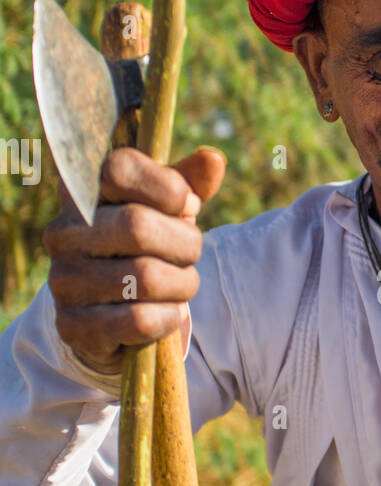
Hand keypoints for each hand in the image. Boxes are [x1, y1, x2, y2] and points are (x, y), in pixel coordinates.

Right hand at [44, 146, 225, 375]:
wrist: (109, 315)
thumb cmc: (143, 249)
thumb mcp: (165, 211)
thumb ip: (188, 183)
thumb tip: (213, 159)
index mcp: (82, 192)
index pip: (118, 169)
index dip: (167, 187)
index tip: (187, 206)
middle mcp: (63, 233)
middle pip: (138, 226)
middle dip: (185, 243)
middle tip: (192, 253)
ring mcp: (63, 280)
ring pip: (144, 277)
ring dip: (182, 284)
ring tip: (183, 285)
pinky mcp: (73, 326)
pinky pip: (138, 321)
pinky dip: (168, 318)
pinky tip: (168, 314)